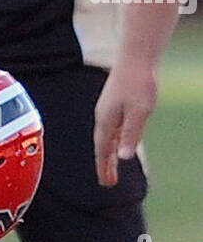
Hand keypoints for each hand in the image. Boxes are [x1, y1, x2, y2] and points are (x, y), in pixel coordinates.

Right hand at [93, 59, 157, 187]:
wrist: (136, 58)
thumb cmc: (139, 83)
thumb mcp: (139, 112)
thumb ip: (131, 135)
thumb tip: (123, 157)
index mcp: (106, 122)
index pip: (103, 151)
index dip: (104, 168)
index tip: (106, 184)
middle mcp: (103, 118)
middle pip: (102, 147)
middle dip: (105, 165)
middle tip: (109, 183)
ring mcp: (108, 111)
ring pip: (107, 139)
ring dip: (109, 154)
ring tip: (113, 169)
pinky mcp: (114, 105)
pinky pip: (111, 130)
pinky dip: (113, 142)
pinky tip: (119, 145)